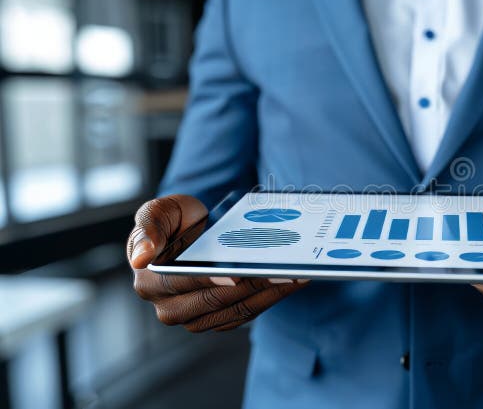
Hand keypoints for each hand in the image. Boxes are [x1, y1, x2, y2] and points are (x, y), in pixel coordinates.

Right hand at [126, 195, 306, 331]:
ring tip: (291, 276)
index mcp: (150, 282)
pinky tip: (288, 282)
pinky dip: (268, 299)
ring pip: (235, 311)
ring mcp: (194, 317)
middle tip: (277, 272)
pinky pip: (245, 314)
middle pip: (216, 301)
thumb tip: (140, 258)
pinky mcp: (217, 319)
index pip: (185, 283)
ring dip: (266, 295)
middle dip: (249, 286)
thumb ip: (147, 228)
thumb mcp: (157, 212)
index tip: (237, 273)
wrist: (190, 231)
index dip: (212, 279)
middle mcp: (169, 307)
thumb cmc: (172, 221)